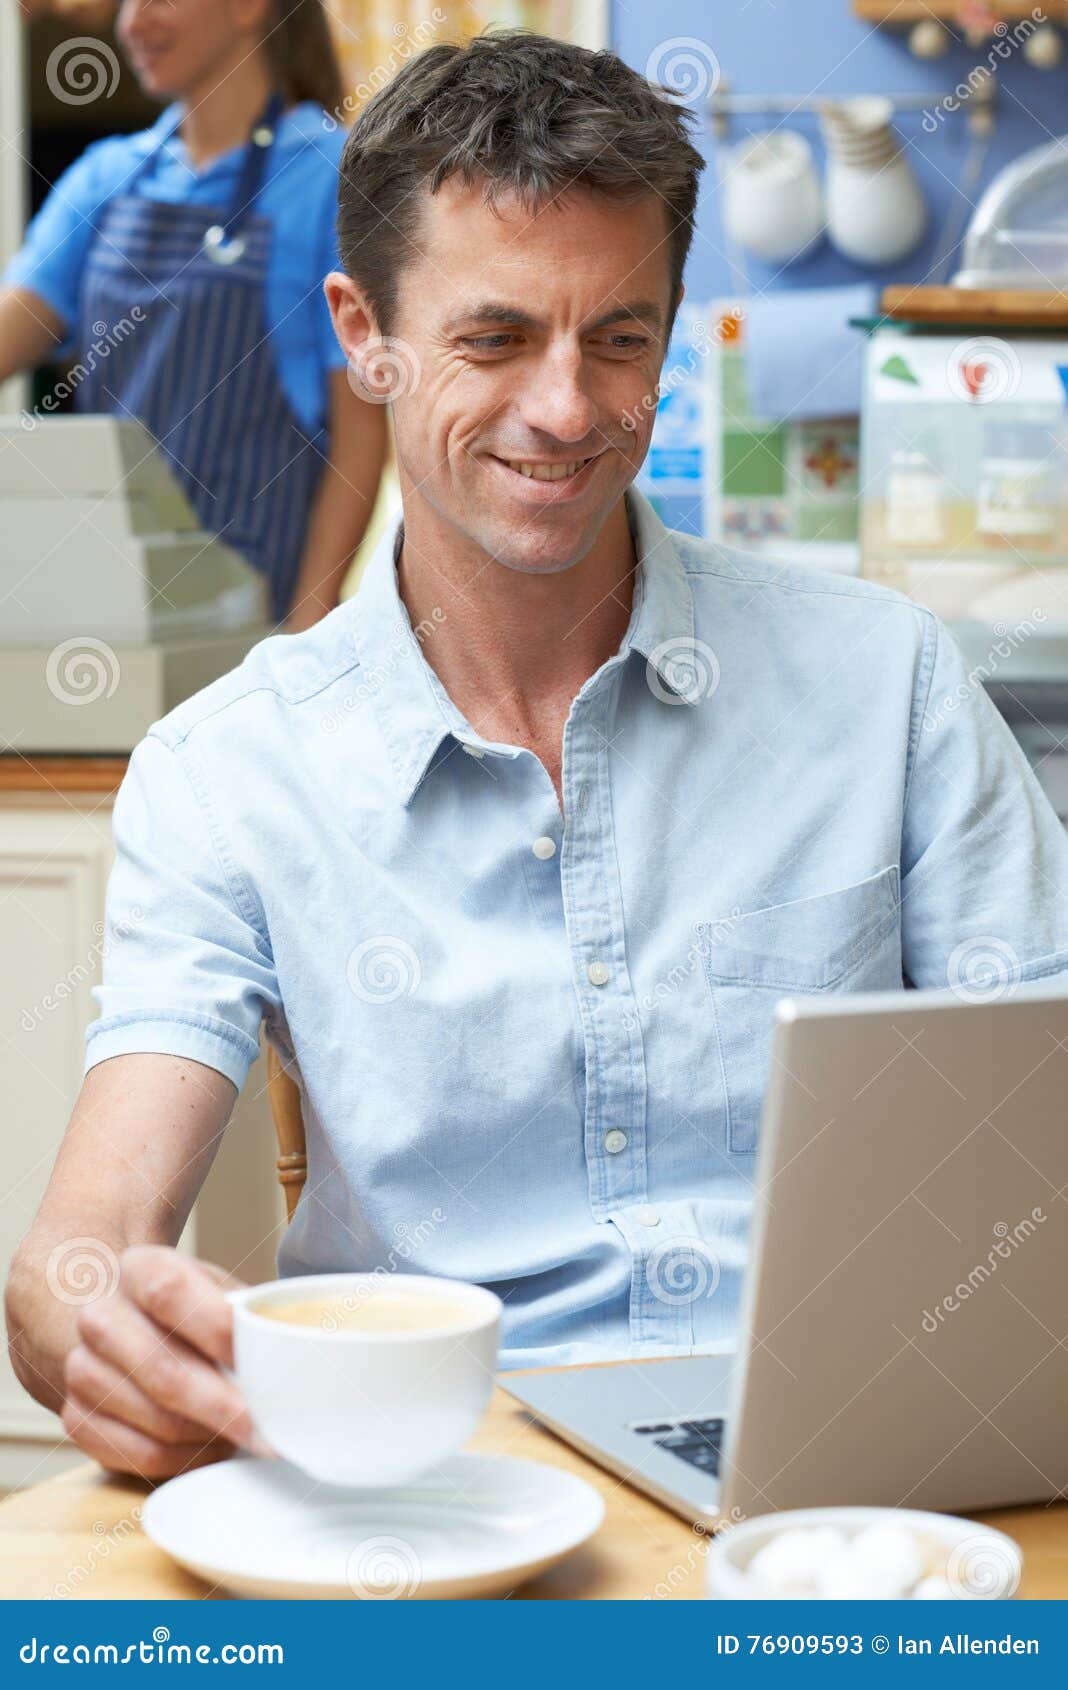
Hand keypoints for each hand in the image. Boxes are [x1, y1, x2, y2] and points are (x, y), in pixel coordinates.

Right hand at [60, 1246, 264, 1479]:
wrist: (119, 1320)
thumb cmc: (183, 1306)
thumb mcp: (212, 1287)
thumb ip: (244, 1311)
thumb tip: (289, 1347)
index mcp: (139, 1269)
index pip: (171, 1293)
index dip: (219, 1330)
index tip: (265, 1361)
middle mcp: (100, 1317)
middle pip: (165, 1373)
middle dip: (227, 1409)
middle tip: (272, 1431)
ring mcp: (81, 1369)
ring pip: (158, 1421)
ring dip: (211, 1436)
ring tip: (246, 1433)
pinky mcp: (77, 1417)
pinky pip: (141, 1455)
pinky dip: (186, 1459)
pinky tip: (213, 1445)